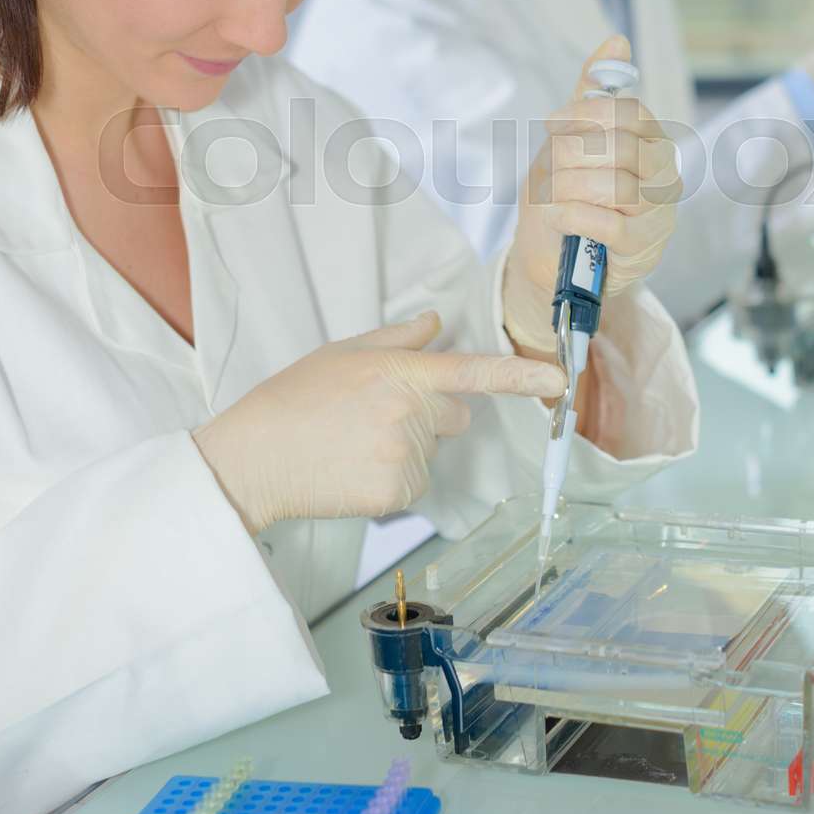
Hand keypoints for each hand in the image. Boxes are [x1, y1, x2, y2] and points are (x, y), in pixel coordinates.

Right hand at [193, 311, 564, 533]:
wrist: (255, 456)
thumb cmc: (293, 398)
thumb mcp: (343, 352)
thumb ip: (398, 338)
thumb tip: (434, 321)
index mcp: (402, 373)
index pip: (473, 372)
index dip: (520, 376)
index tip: (559, 379)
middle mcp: (411, 413)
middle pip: (456, 415)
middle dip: (431, 415)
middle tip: (375, 414)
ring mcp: (405, 455)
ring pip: (433, 451)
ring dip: (407, 448)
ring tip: (353, 442)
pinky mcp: (396, 492)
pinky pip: (415, 483)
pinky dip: (392, 480)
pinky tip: (353, 468)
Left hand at [503, 37, 681, 353]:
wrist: (551, 257)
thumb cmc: (569, 193)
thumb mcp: (574, 138)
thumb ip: (594, 94)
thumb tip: (615, 40)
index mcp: (652, 141)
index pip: (633, 112)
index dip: (589, 113)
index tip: (554, 122)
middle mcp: (664, 175)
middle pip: (622, 147)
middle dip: (572, 153)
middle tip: (549, 164)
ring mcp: (658, 214)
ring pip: (616, 186)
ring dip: (569, 187)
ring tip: (551, 194)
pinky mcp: (642, 250)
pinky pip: (611, 225)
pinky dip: (575, 216)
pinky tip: (560, 215)